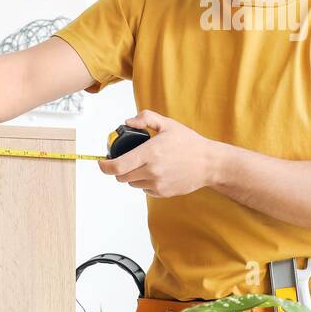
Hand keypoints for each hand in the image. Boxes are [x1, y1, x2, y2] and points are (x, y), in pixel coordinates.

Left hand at [98, 109, 219, 197]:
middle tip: (124, 159)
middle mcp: (152, 171)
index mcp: (150, 153)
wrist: (209, 163)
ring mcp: (157, 184)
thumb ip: (146, 118)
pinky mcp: (162, 193)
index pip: (117, 166)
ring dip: (132, 175)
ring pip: (132, 183)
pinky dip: (144, 181)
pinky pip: (144, 189)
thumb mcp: (168, 124)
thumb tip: (128, 122)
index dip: (104, 166)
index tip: (101, 162)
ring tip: (144, 164)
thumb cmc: (189, 143)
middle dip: (118, 169)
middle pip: (121, 177)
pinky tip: (156, 172)